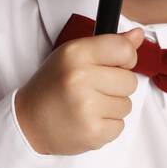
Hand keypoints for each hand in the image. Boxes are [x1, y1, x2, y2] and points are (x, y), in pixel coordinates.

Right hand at [14, 27, 146, 154]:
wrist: (28, 121)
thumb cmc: (53, 86)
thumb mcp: (74, 55)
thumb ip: (108, 44)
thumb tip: (138, 35)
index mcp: (76, 54)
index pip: (124, 49)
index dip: (126, 58)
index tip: (116, 65)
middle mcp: (81, 78)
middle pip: (130, 81)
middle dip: (117, 86)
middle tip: (94, 89)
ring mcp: (87, 107)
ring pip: (126, 105)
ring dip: (112, 107)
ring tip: (88, 106)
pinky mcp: (93, 132)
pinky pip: (120, 125)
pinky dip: (107, 125)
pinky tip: (87, 120)